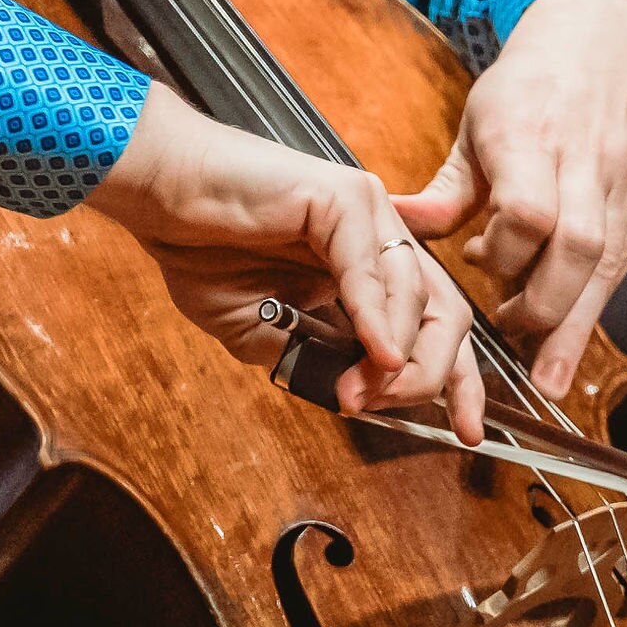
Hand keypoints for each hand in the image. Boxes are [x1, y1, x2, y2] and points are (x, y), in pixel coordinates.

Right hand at [87, 86, 483, 440]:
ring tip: (357, 392)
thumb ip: (314, 362)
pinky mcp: (345, 197)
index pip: (438, 326)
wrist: (160, 195)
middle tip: (383, 407)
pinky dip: (378, 319)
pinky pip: (373, 269)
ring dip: (395, 360)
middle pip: (449, 315)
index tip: (466, 431)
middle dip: (434, 376)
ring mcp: (370, 214)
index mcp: (370, 271)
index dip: (459, 381)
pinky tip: (374, 354)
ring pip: (420, 297)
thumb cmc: (201, 249)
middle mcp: (382, 239)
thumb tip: (357, 398)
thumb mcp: (262, 333)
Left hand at [395, 0, 626, 398]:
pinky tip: (572, 307)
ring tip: (544, 360)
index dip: (502, 255)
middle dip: (542, 308)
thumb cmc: (533, 83)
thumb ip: (445, 190)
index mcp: (532, 135)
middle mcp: (588, 158)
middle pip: (577, 251)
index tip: (480, 264)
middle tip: (510, 328)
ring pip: (609, 264)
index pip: (526, 214)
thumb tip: (398, 228)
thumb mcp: (479, 123)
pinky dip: (596, 290)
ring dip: (573, 319)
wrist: (610, 32)